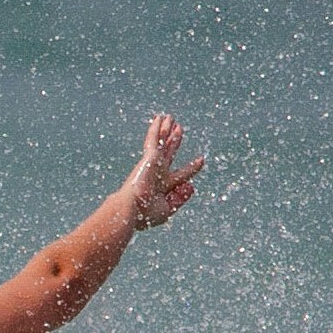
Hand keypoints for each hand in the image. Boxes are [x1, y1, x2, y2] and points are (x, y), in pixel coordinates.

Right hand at [124, 113, 205, 229]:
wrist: (130, 209)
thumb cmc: (146, 214)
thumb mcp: (167, 209)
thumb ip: (180, 198)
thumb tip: (191, 186)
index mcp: (162, 186)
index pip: (181, 175)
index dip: (192, 168)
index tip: (201, 160)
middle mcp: (158, 172)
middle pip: (169, 153)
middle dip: (174, 141)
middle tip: (179, 128)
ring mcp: (153, 164)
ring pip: (161, 143)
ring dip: (165, 130)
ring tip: (170, 118)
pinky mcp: (149, 158)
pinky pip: (154, 140)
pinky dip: (156, 129)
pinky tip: (159, 118)